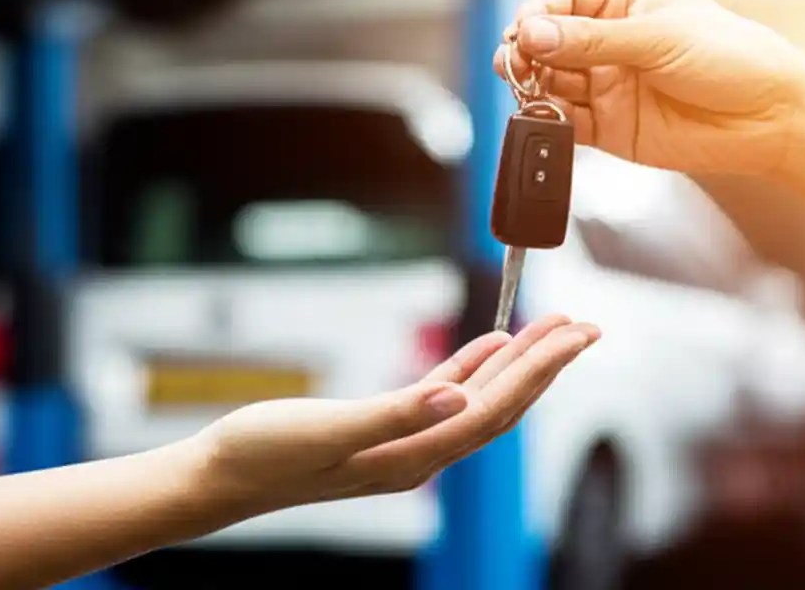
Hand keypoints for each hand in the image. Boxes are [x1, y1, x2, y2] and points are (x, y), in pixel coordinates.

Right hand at [184, 315, 598, 516]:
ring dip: (519, 365)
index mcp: (412, 457)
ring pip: (479, 398)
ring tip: (555, 332)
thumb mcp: (328, 431)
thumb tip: (460, 398)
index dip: (539, 372)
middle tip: (586, 328)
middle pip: (500, 406)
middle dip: (547, 366)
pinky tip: (492, 346)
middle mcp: (419, 454)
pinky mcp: (383, 427)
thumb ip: (396, 414)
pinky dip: (473, 367)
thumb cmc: (264, 455)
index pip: (494, 411)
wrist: (218, 477)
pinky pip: (444, 393)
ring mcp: (404, 442)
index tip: (574, 336)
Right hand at [494, 0, 804, 176]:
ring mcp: (608, 84)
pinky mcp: (610, 127)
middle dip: (526, 52)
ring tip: (534, 92)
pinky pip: (566, 123)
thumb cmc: (733, 59)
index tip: (529, 30)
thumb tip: (532, 34)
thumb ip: (592, 41)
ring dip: (534, 87)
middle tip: (519, 64)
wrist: (770, 117)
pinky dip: (551, 123)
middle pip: (546, 41)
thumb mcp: (659, 38)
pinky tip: (549, 119)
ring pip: (550, 82)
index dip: (538, 11)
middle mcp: (609, 41)